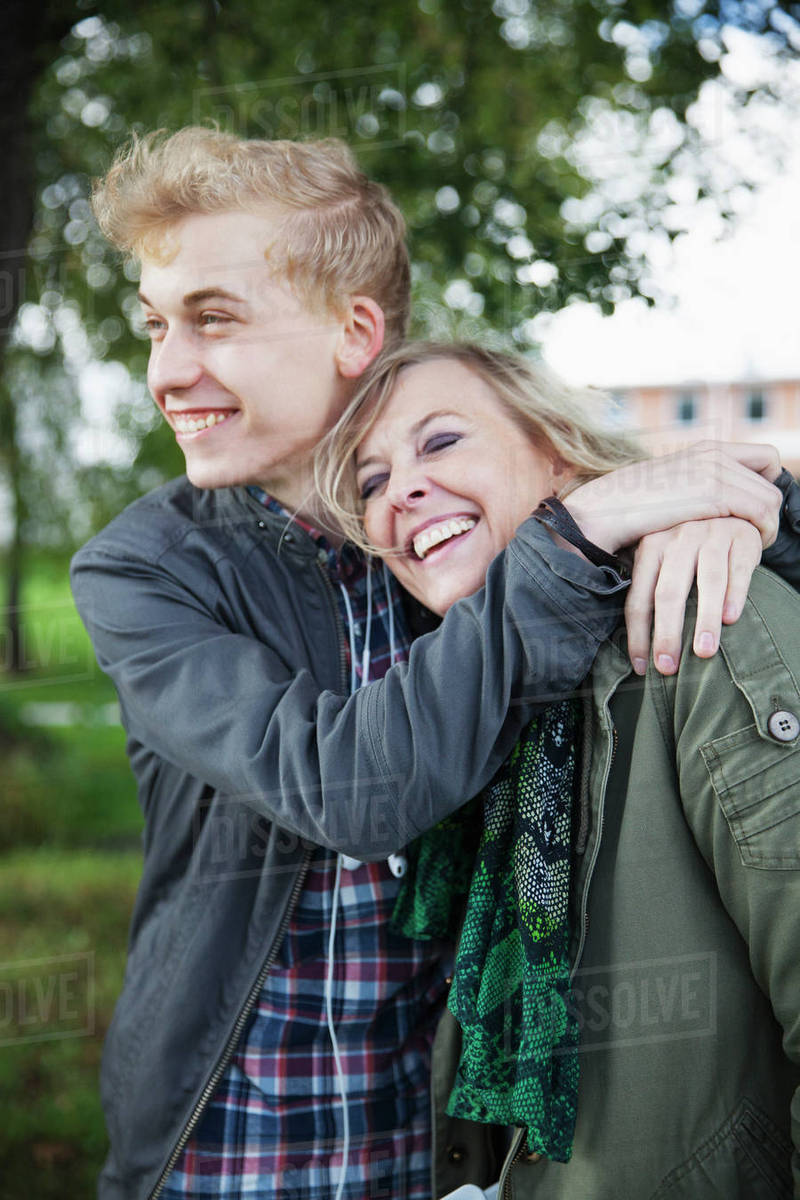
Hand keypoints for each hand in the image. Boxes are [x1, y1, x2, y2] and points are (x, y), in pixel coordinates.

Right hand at [565, 441, 781, 553]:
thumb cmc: (628, 512)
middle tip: (759, 535)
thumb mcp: (670, 492)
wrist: (601, 512)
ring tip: (755, 547)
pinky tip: (750, 551)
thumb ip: (695, 490)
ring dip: (769, 525)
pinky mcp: (713, 493)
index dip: (768, 483)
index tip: (757, 512)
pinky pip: (761, 511)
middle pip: (772, 476)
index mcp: (705, 450)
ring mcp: (714, 470)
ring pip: (770, 496)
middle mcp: (714, 454)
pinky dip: (764, 532)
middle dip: (771, 509)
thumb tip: (715, 508)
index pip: (764, 457)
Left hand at [625, 517, 762, 675]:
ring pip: (707, 581)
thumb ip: (651, 590)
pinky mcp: (742, 537)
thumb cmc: (690, 550)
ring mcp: (710, 535)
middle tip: (668, 667)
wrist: (730, 512)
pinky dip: (735, 595)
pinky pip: (737, 570)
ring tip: (704, 653)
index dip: (638, 635)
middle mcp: (677, 539)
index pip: (639, 599)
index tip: (642, 668)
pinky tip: (731, 619)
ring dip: (704, 620)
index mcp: (650, 549)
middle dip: (667, 633)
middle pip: (669, 592)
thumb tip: (638, 648)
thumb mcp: (664, 560)